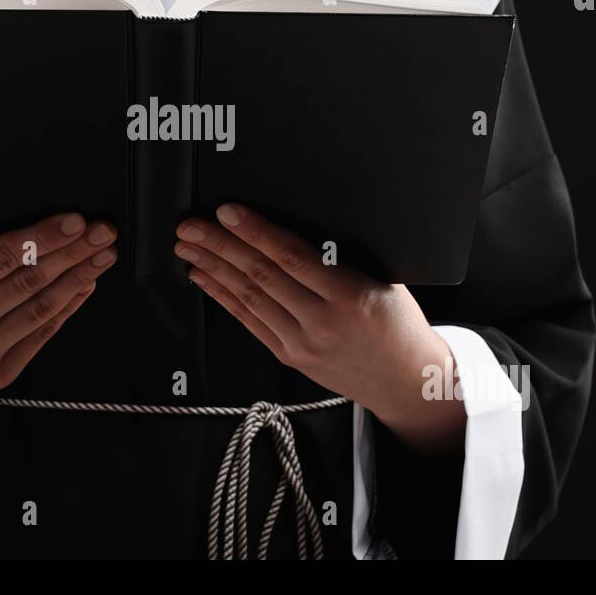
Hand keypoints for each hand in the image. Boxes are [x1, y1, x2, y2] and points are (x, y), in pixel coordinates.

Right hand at [0, 212, 117, 439]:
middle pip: (31, 281)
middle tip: (102, 233)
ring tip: (102, 256)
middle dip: (74, 253)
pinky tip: (84, 285)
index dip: (44, 237)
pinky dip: (67, 307)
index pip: (3, 257)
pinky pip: (41, 334)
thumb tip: (31, 234)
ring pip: (42, 308)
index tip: (74, 221)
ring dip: (79, 278)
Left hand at [175, 203, 464, 453]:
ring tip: (187, 247)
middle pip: (260, 275)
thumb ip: (343, 258)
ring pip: (248, 298)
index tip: (228, 211)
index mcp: (350, 295)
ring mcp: (302, 343)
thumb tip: (297, 224)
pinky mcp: (290, 356)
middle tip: (190, 225)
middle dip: (220, 246)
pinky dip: (223, 297)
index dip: (256, 231)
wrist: (408, 383)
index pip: (292, 256)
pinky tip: (204, 278)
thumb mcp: (385, 281)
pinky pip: (249, 321)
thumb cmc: (400, 325)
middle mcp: (321, 322)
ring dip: (213, 269)